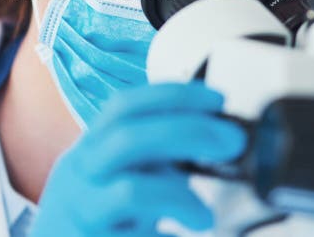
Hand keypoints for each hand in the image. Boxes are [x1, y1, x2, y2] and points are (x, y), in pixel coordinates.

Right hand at [29, 82, 245, 235]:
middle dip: (187, 131)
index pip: (124, 107)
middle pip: (129, 138)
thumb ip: (149, 157)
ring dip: (180, 196)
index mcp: (89, 150)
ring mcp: (84, 214)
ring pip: (132, 191)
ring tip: (202, 216)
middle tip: (232, 141)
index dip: (172, 96)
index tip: (216, 99)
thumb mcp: (110, 177)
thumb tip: (213, 137)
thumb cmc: (93, 217)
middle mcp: (80, 177)